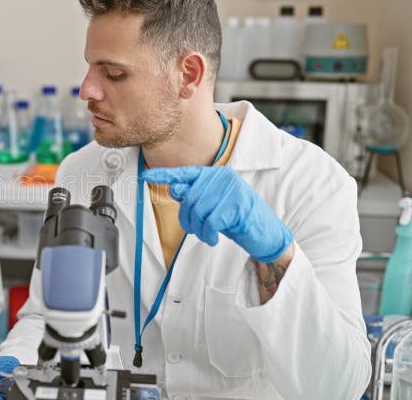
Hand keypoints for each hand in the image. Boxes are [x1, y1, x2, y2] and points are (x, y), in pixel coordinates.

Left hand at [142, 166, 292, 262]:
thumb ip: (195, 196)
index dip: (164, 175)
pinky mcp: (237, 206)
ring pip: (197, 211)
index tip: (145, 175)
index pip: (184, 173)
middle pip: (188, 199)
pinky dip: (208, 234)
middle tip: (197, 231)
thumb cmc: (236, 218)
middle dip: (187, 220)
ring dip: (199, 230)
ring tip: (208, 235)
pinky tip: (214, 238)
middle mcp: (222, 177)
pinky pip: (210, 222)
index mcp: (215, 174)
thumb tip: (174, 189)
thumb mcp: (213, 205)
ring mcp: (231, 189)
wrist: (266, 233)